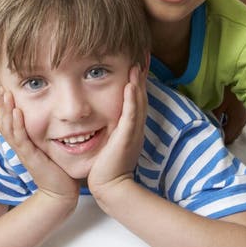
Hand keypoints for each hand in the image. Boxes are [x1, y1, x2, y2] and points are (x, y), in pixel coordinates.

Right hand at [0, 91, 79, 205]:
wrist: (61, 193)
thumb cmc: (58, 169)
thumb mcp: (48, 147)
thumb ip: (46, 134)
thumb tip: (52, 118)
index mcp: (22, 143)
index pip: (8, 121)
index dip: (4, 106)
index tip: (3, 90)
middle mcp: (19, 146)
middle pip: (4, 123)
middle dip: (1, 105)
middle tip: (0, 87)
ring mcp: (23, 152)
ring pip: (9, 129)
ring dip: (6, 110)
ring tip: (6, 94)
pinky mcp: (30, 158)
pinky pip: (21, 139)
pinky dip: (17, 125)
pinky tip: (17, 112)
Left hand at [88, 66, 146, 203]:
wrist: (110, 188)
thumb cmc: (106, 168)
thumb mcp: (110, 144)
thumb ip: (110, 131)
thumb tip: (102, 120)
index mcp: (132, 129)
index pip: (136, 101)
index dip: (137, 83)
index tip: (137, 65)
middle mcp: (135, 128)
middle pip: (140, 98)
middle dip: (141, 78)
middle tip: (143, 58)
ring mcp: (133, 133)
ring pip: (138, 104)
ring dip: (138, 84)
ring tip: (137, 66)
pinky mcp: (127, 138)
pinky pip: (131, 115)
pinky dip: (131, 100)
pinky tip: (130, 86)